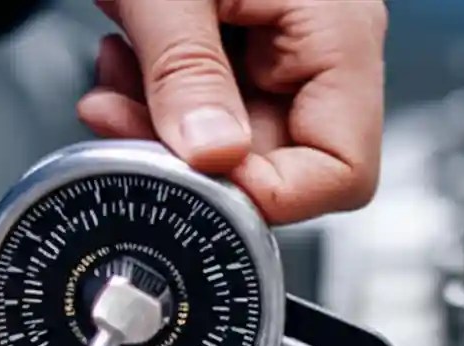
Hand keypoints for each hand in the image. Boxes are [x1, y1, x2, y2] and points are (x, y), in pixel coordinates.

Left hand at [77, 0, 387, 224]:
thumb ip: (187, 75)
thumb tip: (209, 159)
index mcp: (338, 31)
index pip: (343, 169)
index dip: (269, 195)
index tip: (195, 182)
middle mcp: (326, 45)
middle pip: (280, 160)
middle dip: (194, 155)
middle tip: (126, 121)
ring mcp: (289, 44)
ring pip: (236, 137)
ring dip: (167, 125)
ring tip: (120, 75)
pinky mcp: (249, 40)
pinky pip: (216, 101)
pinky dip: (165, 97)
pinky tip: (130, 61)